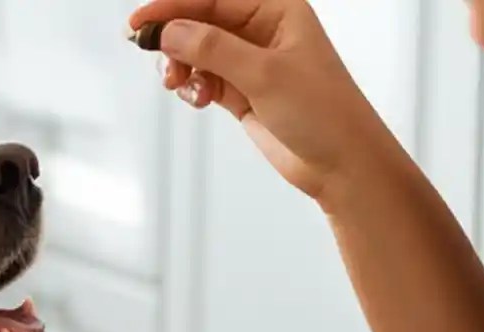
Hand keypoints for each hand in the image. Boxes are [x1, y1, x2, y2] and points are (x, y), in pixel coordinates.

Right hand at [130, 0, 394, 204]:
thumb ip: (214, 49)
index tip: (141, 22)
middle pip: (201, 21)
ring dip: (181, 66)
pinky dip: (193, 86)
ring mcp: (251, 62)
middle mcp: (263, 30)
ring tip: (180, 84)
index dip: (173, 6)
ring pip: (197, 51)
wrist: (342, 165)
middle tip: (148, 52)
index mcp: (277, 9)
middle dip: (174, 37)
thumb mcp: (264, 74)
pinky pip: (204, 78)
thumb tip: (170, 31)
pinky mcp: (243, 92)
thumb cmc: (324, 114)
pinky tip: (198, 99)